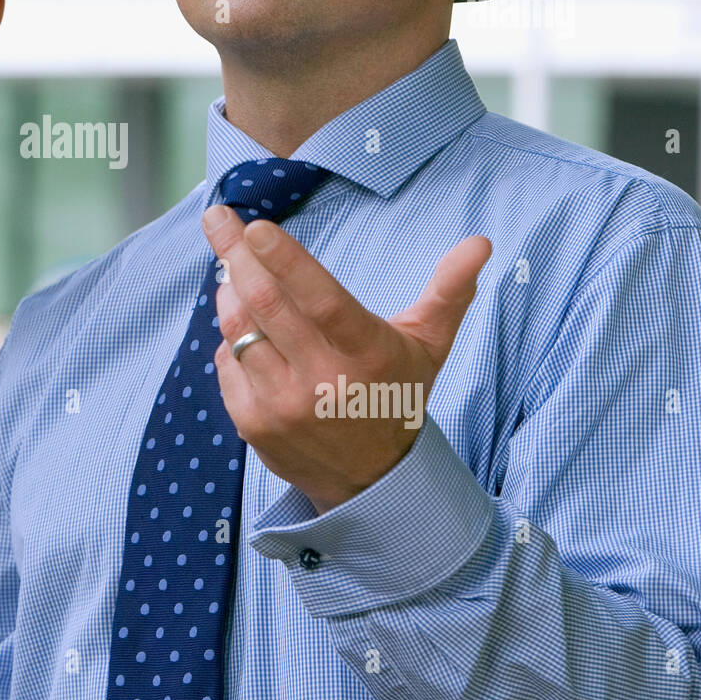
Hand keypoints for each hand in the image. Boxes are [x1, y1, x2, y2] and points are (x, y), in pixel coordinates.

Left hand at [201, 205, 490, 513]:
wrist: (371, 481)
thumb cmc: (396, 395)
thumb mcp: (428, 345)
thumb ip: (448, 291)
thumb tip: (480, 243)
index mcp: (366, 354)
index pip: (323, 300)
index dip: (287, 261)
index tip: (256, 226)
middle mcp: (323, 383)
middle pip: (267, 305)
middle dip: (237, 254)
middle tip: (220, 218)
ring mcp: (283, 406)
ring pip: (238, 330)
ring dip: (229, 289)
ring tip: (232, 264)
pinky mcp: (252, 423)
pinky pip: (226, 361)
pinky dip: (229, 334)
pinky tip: (241, 321)